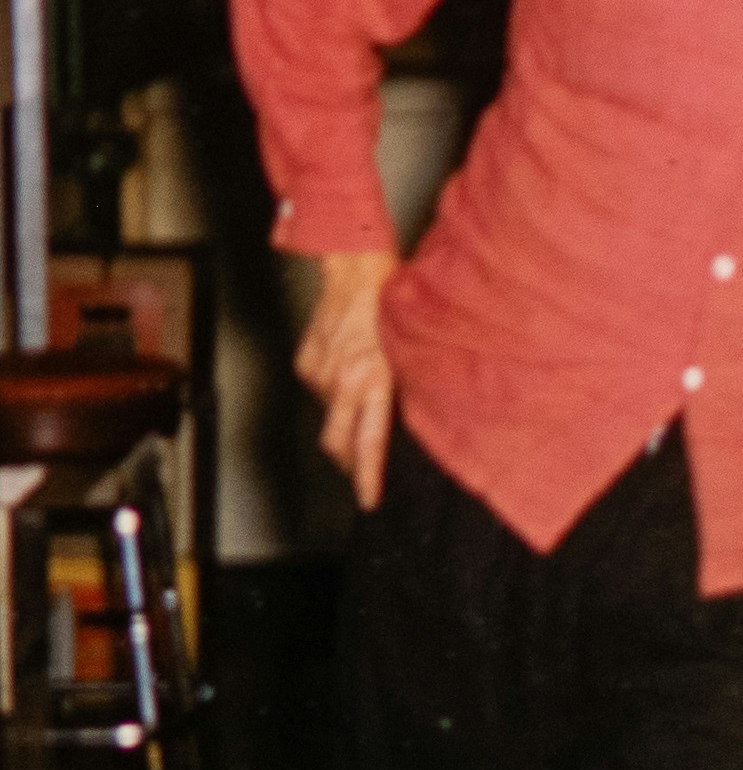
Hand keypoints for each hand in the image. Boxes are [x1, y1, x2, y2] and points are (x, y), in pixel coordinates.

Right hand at [294, 248, 400, 509]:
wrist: (355, 270)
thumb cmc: (392, 305)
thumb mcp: (409, 353)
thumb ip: (400, 389)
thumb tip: (398, 419)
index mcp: (373, 382)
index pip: (368, 443)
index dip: (367, 476)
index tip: (368, 500)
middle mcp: (342, 382)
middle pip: (336, 443)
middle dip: (349, 462)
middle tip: (361, 470)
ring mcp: (319, 373)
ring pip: (329, 414)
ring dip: (344, 415)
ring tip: (363, 390)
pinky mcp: (305, 362)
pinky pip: (319, 388)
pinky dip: (332, 389)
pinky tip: (349, 367)